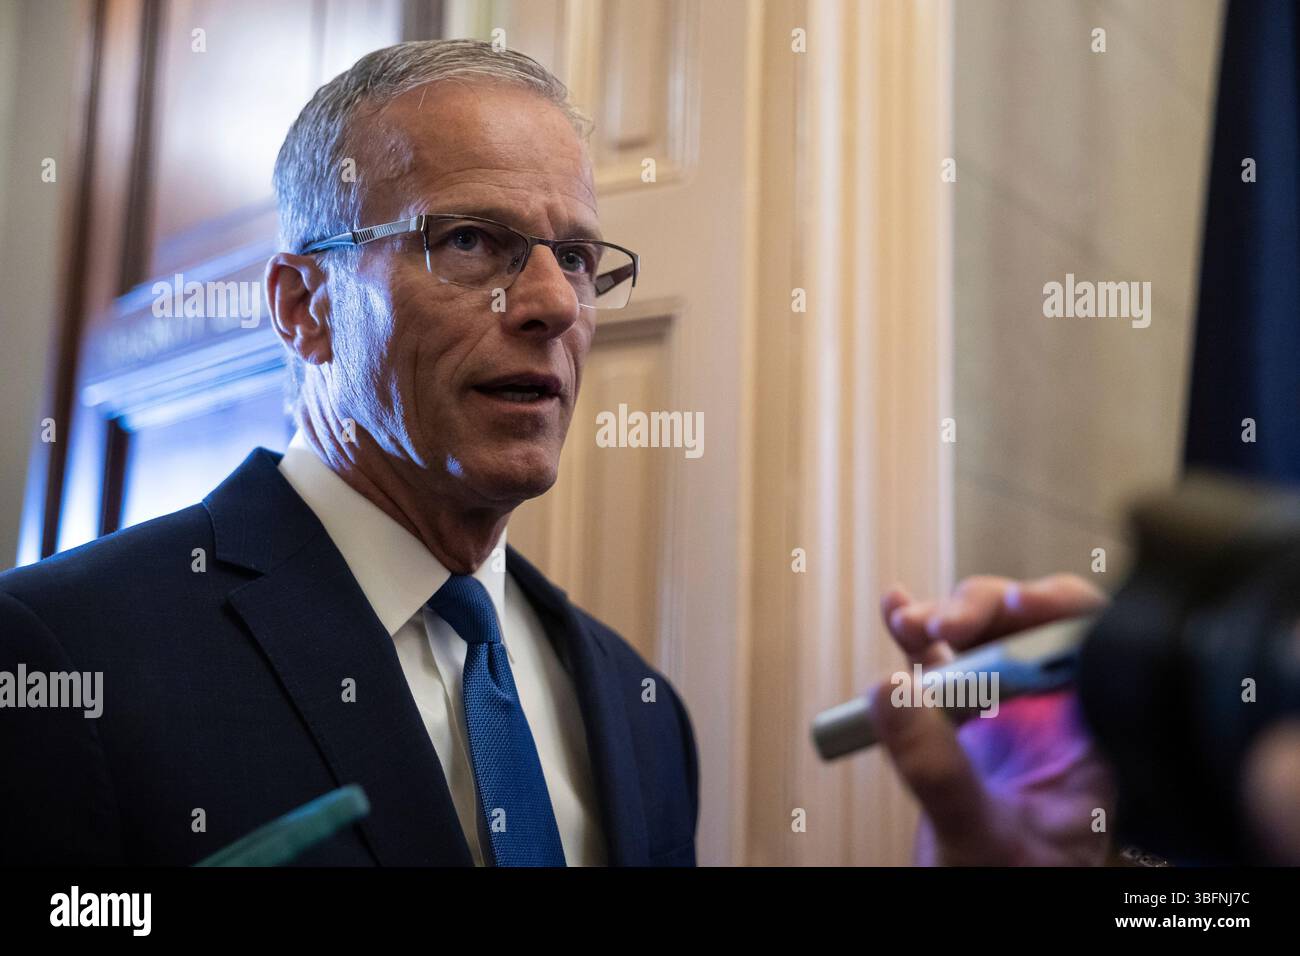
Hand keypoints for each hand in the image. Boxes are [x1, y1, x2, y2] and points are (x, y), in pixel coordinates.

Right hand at [870, 574, 1114, 864]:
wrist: (985, 909)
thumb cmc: (1011, 886)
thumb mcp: (978, 837)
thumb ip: (940, 773)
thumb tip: (893, 694)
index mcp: (1089, 743)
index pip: (1091, 648)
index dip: (1057, 610)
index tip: (1011, 605)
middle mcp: (1053, 719)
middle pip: (1033, 630)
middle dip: (986, 610)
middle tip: (943, 624)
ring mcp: (1008, 717)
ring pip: (987, 638)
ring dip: (944, 618)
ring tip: (908, 623)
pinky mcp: (964, 721)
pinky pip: (945, 663)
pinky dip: (918, 635)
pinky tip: (896, 608)